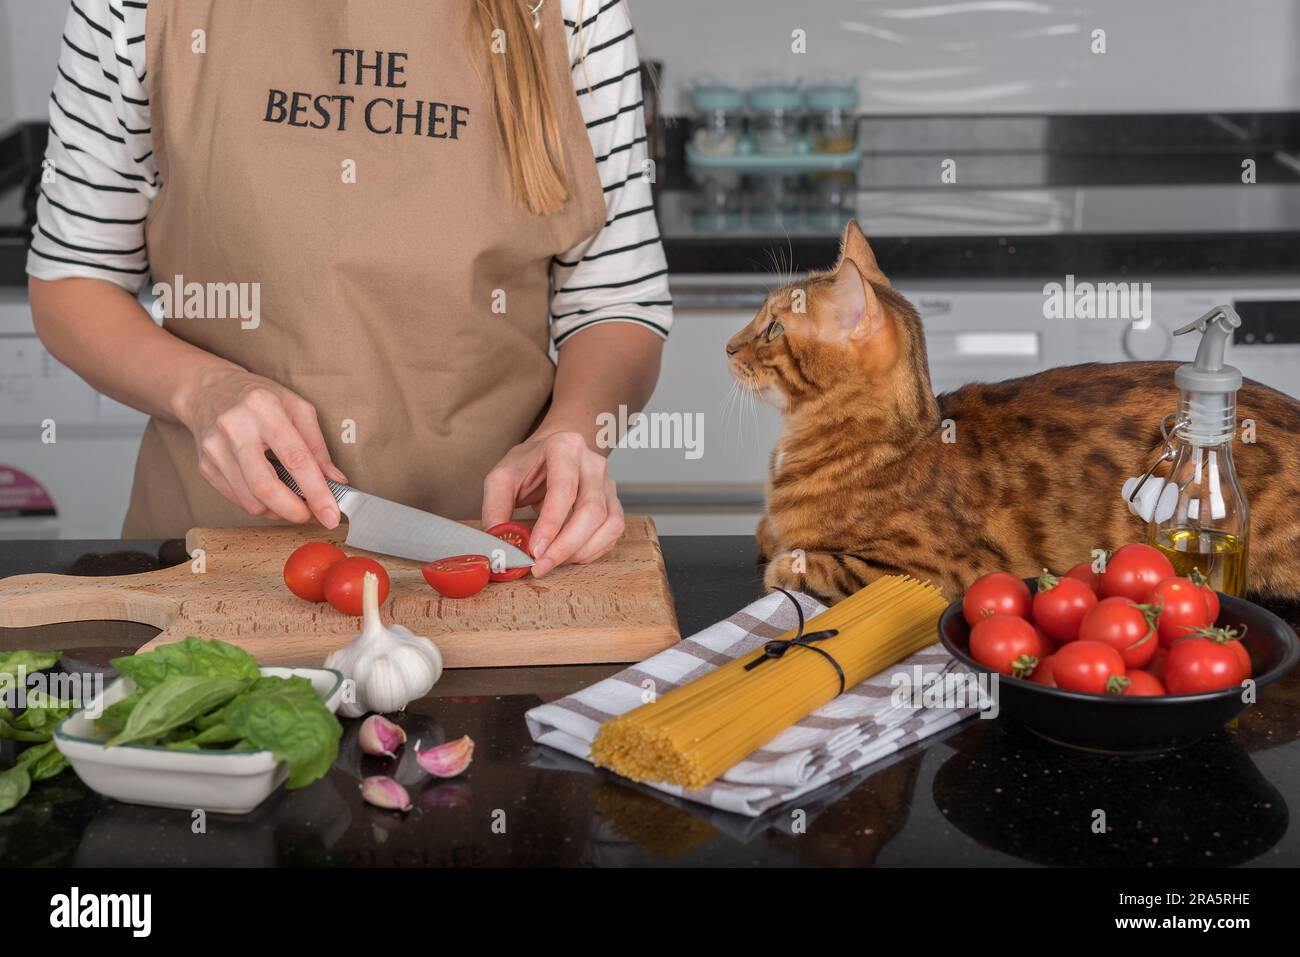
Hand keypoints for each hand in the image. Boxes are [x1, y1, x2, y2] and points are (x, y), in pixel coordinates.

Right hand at [176, 367, 346, 525]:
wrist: (209, 390)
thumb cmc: (259, 398)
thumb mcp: (296, 407)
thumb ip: (317, 445)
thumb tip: (336, 481)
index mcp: (264, 409)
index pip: (295, 459)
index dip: (316, 492)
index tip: (331, 514)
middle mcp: (235, 428)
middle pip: (265, 487)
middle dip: (294, 511)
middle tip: (312, 516)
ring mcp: (215, 450)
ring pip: (250, 500)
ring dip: (279, 511)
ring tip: (295, 503)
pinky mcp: (206, 466)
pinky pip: (238, 499)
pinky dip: (261, 505)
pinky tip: (273, 496)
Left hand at [481, 431, 624, 576]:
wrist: (550, 455)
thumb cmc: (527, 466)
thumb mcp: (502, 478)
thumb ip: (496, 509)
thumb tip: (500, 544)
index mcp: (565, 448)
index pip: (564, 489)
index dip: (551, 524)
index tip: (534, 550)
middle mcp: (592, 463)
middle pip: (592, 510)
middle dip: (566, 546)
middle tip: (540, 565)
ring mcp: (608, 483)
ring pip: (608, 525)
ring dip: (580, 551)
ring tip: (552, 560)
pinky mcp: (614, 503)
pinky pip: (612, 534)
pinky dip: (590, 551)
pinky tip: (568, 555)